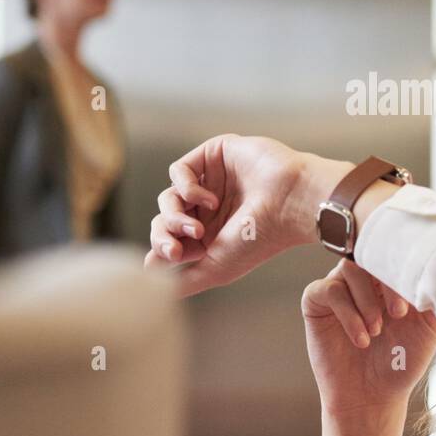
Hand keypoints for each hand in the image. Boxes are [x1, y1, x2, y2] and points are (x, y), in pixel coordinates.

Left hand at [145, 133, 350, 295]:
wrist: (289, 205)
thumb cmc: (260, 240)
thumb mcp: (216, 268)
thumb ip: (183, 279)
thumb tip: (146, 275)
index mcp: (212, 234)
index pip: (170, 239)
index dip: (163, 247)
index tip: (172, 256)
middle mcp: (209, 208)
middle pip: (165, 218)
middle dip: (166, 233)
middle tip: (177, 248)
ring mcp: (211, 181)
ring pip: (168, 196)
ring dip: (174, 214)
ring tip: (197, 227)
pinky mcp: (213, 156)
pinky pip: (178, 170)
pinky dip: (186, 188)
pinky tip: (207, 200)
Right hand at [302, 258, 435, 415]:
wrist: (372, 397)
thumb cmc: (401, 361)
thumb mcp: (429, 327)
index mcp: (389, 277)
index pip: (395, 253)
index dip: (403, 271)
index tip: (411, 306)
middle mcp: (363, 278)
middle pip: (371, 254)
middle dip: (387, 283)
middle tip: (399, 314)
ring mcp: (338, 287)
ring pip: (349, 269)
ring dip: (367, 301)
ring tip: (376, 332)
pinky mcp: (315, 302)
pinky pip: (328, 289)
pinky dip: (348, 314)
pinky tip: (361, 339)